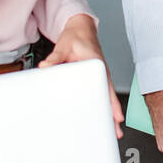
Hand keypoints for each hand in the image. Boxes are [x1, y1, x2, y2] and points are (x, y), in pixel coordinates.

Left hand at [39, 13, 124, 138]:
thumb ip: (56, 58)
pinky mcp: (95, 76)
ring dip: (109, 113)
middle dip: (113, 115)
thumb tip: (46, 67)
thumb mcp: (64, 46)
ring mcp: (100, 75)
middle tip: (116, 133)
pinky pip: (101, 93)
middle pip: (110, 97)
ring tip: (113, 130)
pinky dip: (103, 105)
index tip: (116, 118)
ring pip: (107, 97)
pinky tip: (101, 116)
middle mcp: (102, 72)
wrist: (81, 28)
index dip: (111, 104)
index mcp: (97, 65)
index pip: (106, 88)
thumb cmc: (76, 36)